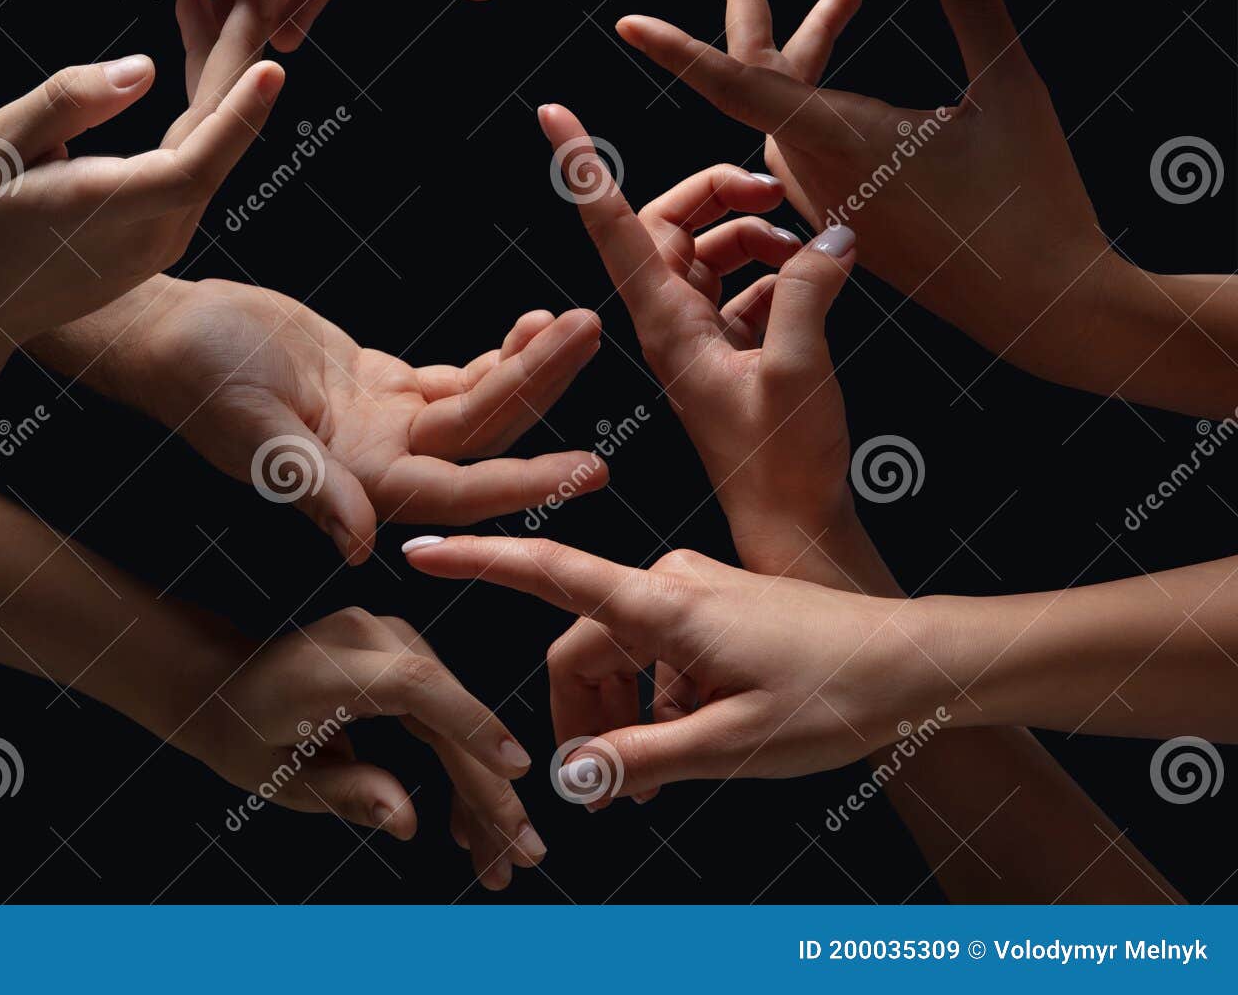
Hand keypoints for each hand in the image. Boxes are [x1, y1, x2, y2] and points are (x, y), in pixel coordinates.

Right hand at [0, 0, 279, 342]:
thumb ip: (66, 103)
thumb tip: (145, 67)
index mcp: (106, 211)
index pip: (193, 169)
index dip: (238, 118)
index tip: (271, 64)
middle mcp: (152, 235)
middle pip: (217, 146)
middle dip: (238, 62)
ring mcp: (167, 240)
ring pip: (212, 149)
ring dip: (221, 75)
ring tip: (213, 2)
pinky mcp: (167, 235)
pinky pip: (199, 162)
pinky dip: (205, 108)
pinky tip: (194, 57)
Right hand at [115, 278, 606, 563]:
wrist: (166, 332)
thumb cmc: (192, 377)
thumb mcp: (249, 427)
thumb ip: (308, 484)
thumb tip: (362, 548)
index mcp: (355, 484)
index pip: (458, 491)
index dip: (524, 481)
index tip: (590, 467)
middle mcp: (379, 465)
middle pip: (483, 436)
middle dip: (541, 389)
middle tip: (593, 333)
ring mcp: (384, 426)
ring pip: (477, 405)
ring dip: (527, 366)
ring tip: (575, 322)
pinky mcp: (379, 387)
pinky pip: (454, 378)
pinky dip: (494, 355)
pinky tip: (531, 327)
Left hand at [194, 607, 543, 888]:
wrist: (225, 686)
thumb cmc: (243, 733)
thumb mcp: (281, 777)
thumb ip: (346, 792)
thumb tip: (407, 825)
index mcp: (329, 665)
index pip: (416, 686)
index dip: (471, 723)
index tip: (515, 770)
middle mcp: (370, 636)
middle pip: (448, 711)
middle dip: (490, 788)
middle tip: (522, 855)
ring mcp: (392, 640)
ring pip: (456, 719)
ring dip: (483, 791)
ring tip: (502, 859)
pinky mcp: (404, 656)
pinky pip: (444, 714)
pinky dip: (462, 767)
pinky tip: (469, 826)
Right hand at [405, 535, 935, 795]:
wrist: (916, 662)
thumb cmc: (836, 694)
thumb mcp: (735, 745)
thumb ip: (643, 759)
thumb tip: (570, 776)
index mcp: (665, 604)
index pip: (551, 574)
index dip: (479, 563)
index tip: (423, 548)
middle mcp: (670, 584)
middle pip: (581, 646)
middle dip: (581, 716)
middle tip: (606, 792)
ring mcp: (693, 592)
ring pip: (618, 653)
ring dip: (623, 713)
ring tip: (657, 776)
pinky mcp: (713, 607)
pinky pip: (655, 652)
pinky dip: (655, 699)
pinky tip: (692, 740)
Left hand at [538, 102, 858, 584]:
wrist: (794, 527)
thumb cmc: (783, 465)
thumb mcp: (796, 371)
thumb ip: (806, 294)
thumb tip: (831, 236)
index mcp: (665, 323)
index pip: (615, 226)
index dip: (585, 166)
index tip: (553, 114)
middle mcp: (672, 322)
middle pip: (673, 223)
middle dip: (719, 192)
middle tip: (775, 191)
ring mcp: (699, 336)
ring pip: (713, 251)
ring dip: (759, 235)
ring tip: (813, 252)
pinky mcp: (730, 351)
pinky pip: (744, 286)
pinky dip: (779, 272)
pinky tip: (818, 280)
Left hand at [618, 0, 1125, 391]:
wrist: (1046, 308)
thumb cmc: (1032, 209)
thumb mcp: (1010, 95)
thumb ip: (976, 7)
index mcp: (836, 146)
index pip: (737, 89)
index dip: (680, 52)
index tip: (628, 23)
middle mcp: (813, 174)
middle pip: (754, 80)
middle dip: (756, 2)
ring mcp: (826, 198)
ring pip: (786, 108)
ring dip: (810, 45)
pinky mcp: (844, 214)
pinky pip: (810, 143)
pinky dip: (823, 93)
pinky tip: (859, 63)